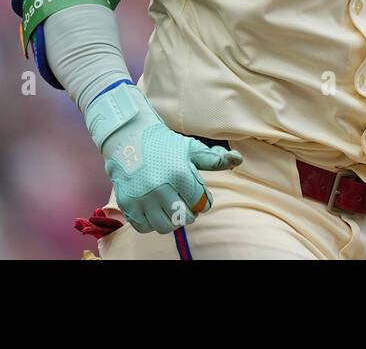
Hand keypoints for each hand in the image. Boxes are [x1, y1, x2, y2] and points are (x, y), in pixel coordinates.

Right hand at [91, 85, 242, 233]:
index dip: (203, 201)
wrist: (129, 138)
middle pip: (184, 219)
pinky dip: (152, 223)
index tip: (197, 196)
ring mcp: (142, 198)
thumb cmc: (164, 145)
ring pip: (165, 227)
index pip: (201, 203)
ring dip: (171, 221)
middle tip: (185, 203)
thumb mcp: (191, 149)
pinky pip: (144, 227)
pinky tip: (154, 209)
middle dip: (189, 213)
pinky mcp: (127, 204)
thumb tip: (237, 159)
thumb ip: (215, 159)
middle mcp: (160, 188)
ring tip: (171, 208)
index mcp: (180, 174)